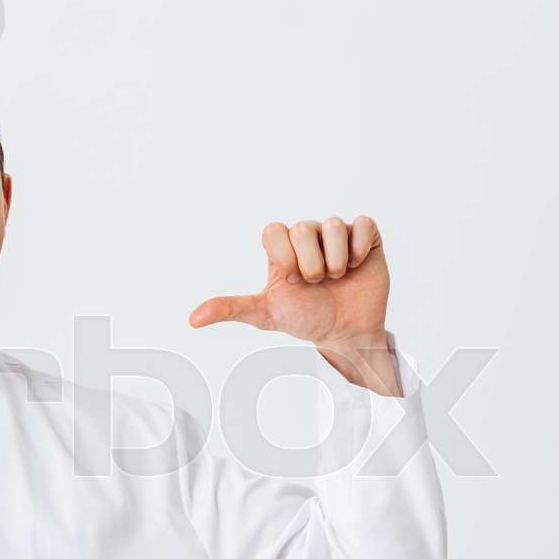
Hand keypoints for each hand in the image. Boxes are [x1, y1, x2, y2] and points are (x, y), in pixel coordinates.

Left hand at [187, 215, 388, 346]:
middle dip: (311, 264)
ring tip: (337, 277)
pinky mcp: (365, 237)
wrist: (346, 333)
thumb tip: (192, 320)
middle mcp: (308, 237)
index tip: (291, 281)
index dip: (284, 256)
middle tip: (316, 282)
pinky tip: (356, 266)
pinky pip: (363, 225)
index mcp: (282, 250)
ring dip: (336, 260)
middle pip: (303, 228)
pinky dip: (359, 249)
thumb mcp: (266, 315)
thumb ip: (231, 309)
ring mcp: (336, 236)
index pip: (273, 230)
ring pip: (333, 225)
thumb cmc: (305, 319)